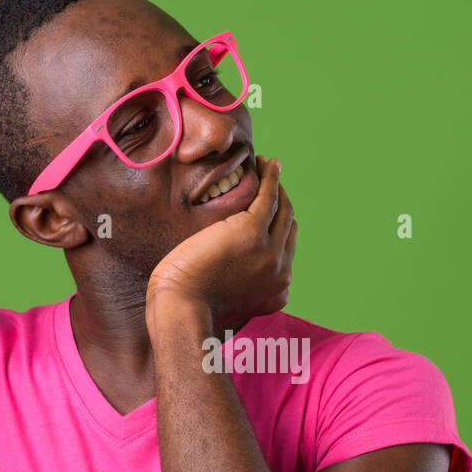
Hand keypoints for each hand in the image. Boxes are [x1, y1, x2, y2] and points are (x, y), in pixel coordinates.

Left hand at [147, 155, 296, 325]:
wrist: (182, 307)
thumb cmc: (190, 307)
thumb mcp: (227, 304)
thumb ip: (240, 291)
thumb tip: (234, 279)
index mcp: (277, 293)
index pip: (286, 252)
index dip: (280, 228)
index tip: (270, 211)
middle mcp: (282, 273)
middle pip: (288, 228)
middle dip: (282, 201)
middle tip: (272, 181)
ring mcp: (271, 252)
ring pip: (282, 210)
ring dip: (277, 184)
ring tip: (268, 166)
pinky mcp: (253, 231)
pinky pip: (269, 197)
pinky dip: (270, 177)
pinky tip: (266, 163)